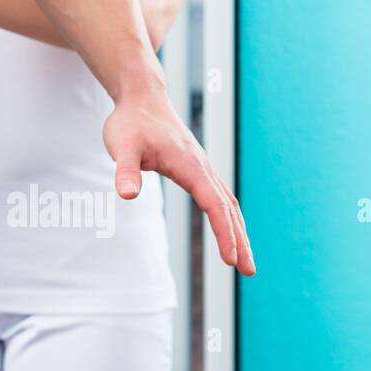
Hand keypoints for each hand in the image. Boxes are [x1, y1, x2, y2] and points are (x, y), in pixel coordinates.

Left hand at [104, 90, 255, 275]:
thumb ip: (126, 170)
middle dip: (240, 240)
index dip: (223, 233)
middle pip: (229, 208)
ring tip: (243, 260)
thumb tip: (128, 195)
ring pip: (227, 203)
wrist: (141, 98)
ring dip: (237, 231)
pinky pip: (218, 196)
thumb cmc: (131, 122)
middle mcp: (202, 167)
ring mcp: (202, 167)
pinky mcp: (195, 167)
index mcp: (191, 166)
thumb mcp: (121, 146)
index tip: (230, 260)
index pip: (214, 205)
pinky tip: (228, 229)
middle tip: (249, 272)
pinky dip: (227, 216)